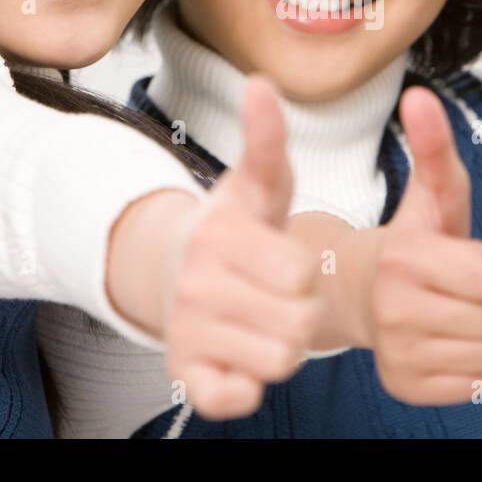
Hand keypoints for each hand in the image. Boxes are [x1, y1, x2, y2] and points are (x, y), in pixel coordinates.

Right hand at [162, 76, 320, 419]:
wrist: (175, 272)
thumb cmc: (235, 228)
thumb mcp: (256, 182)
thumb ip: (265, 138)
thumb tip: (261, 82)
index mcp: (220, 237)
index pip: (302, 273)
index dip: (306, 270)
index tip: (285, 261)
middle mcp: (197, 285)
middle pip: (298, 321)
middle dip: (301, 311)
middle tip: (278, 297)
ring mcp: (188, 333)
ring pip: (279, 360)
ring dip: (283, 347)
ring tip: (264, 323)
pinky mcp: (184, 376)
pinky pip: (232, 400)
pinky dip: (245, 386)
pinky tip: (241, 359)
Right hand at [370, 86, 481, 403]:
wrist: (359, 293)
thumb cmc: (410, 241)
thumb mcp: (430, 191)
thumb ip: (433, 145)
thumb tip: (419, 96)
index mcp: (403, 257)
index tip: (454, 256)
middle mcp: (393, 308)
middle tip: (454, 288)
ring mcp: (396, 351)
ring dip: (479, 335)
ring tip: (447, 313)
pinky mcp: (402, 385)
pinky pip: (473, 386)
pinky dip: (465, 368)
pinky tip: (439, 343)